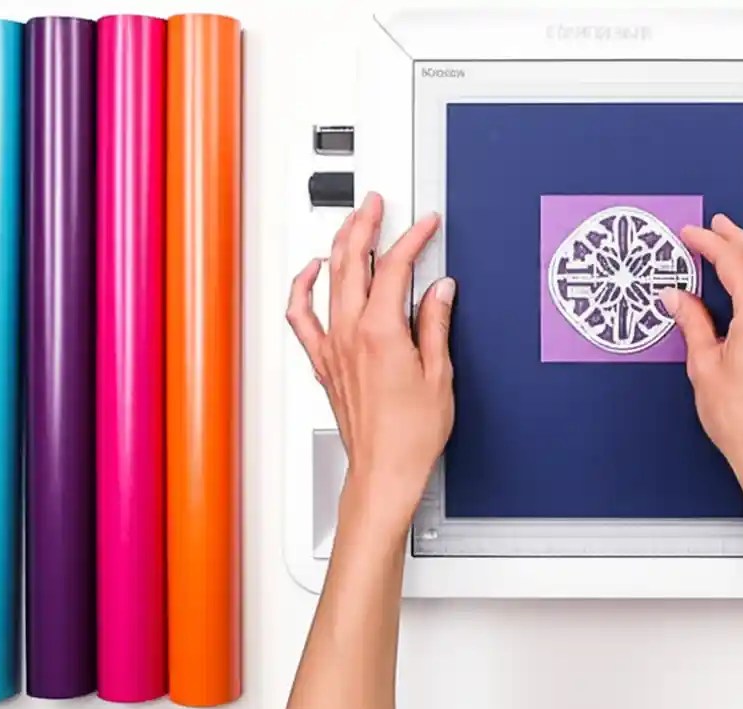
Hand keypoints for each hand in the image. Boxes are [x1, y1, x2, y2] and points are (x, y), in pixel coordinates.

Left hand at [286, 192, 454, 535]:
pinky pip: (302, 316)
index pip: (394, 267)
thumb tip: (439, 290)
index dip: (412, 238)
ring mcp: (332, 346)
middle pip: (351, 261)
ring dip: (339, 245)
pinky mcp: (324, 362)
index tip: (426, 225)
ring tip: (352, 223)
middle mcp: (350, 334)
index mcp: (382, 332)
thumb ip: (436, 324)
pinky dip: (302, 288)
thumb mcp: (440, 374)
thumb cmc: (412, 435)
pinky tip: (311, 271)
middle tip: (378, 204)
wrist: (385, 470)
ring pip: (328, 280)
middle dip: (366, 224)